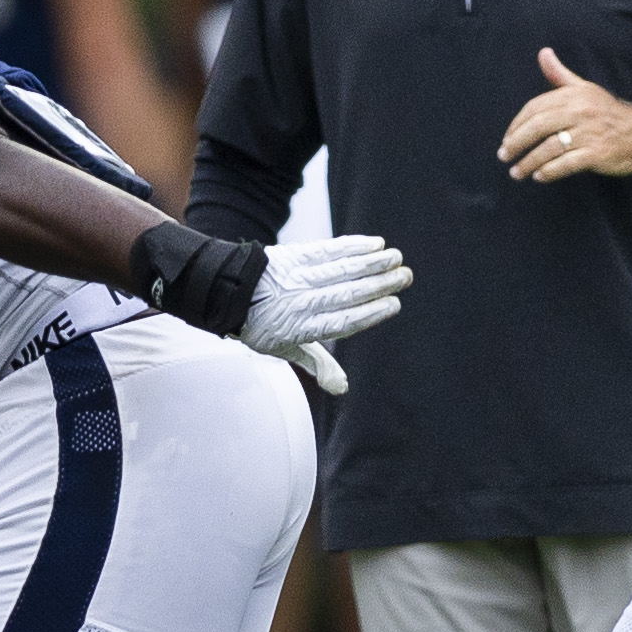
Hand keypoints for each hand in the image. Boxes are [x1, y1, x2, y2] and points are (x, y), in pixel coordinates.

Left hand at [241, 235, 412, 393]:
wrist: (226, 291)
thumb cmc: (259, 324)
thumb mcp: (283, 349)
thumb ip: (316, 363)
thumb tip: (342, 387)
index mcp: (302, 328)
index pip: (343, 321)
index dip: (370, 313)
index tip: (394, 305)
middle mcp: (303, 302)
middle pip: (348, 293)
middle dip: (379, 284)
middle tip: (405, 276)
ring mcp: (299, 277)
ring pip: (341, 269)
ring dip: (372, 262)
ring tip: (395, 257)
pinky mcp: (295, 255)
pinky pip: (328, 249)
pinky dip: (352, 245)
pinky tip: (372, 243)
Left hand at [500, 48, 631, 181]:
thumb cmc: (608, 111)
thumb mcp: (585, 89)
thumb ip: (560, 75)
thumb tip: (543, 53)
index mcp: (574, 95)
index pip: (535, 108)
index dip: (517, 125)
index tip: (507, 139)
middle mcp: (581, 111)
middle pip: (538, 126)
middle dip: (517, 143)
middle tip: (504, 156)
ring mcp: (589, 133)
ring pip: (549, 148)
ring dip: (529, 162)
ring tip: (516, 172)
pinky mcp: (597, 154)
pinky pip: (566, 164)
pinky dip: (549, 171)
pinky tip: (539, 177)